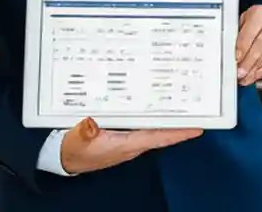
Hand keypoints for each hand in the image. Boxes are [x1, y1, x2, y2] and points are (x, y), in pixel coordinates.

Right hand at [59, 117, 202, 174]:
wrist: (63, 157)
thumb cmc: (72, 149)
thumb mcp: (76, 139)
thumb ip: (85, 131)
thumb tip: (91, 124)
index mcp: (125, 144)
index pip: (158, 137)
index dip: (178, 133)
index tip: (197, 128)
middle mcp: (131, 143)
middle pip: (162, 132)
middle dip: (180, 122)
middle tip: (199, 109)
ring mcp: (128, 140)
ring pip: (155, 128)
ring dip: (169, 119)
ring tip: (186, 105)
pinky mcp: (123, 135)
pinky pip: (144, 125)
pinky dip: (154, 117)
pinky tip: (158, 106)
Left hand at [235, 5, 261, 85]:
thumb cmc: (249, 28)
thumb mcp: (239, 26)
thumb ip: (234, 37)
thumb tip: (226, 54)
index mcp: (260, 13)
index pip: (251, 30)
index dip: (243, 46)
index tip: (235, 58)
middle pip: (261, 44)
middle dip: (249, 60)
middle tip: (239, 72)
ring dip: (255, 69)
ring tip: (243, 77)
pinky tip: (254, 76)